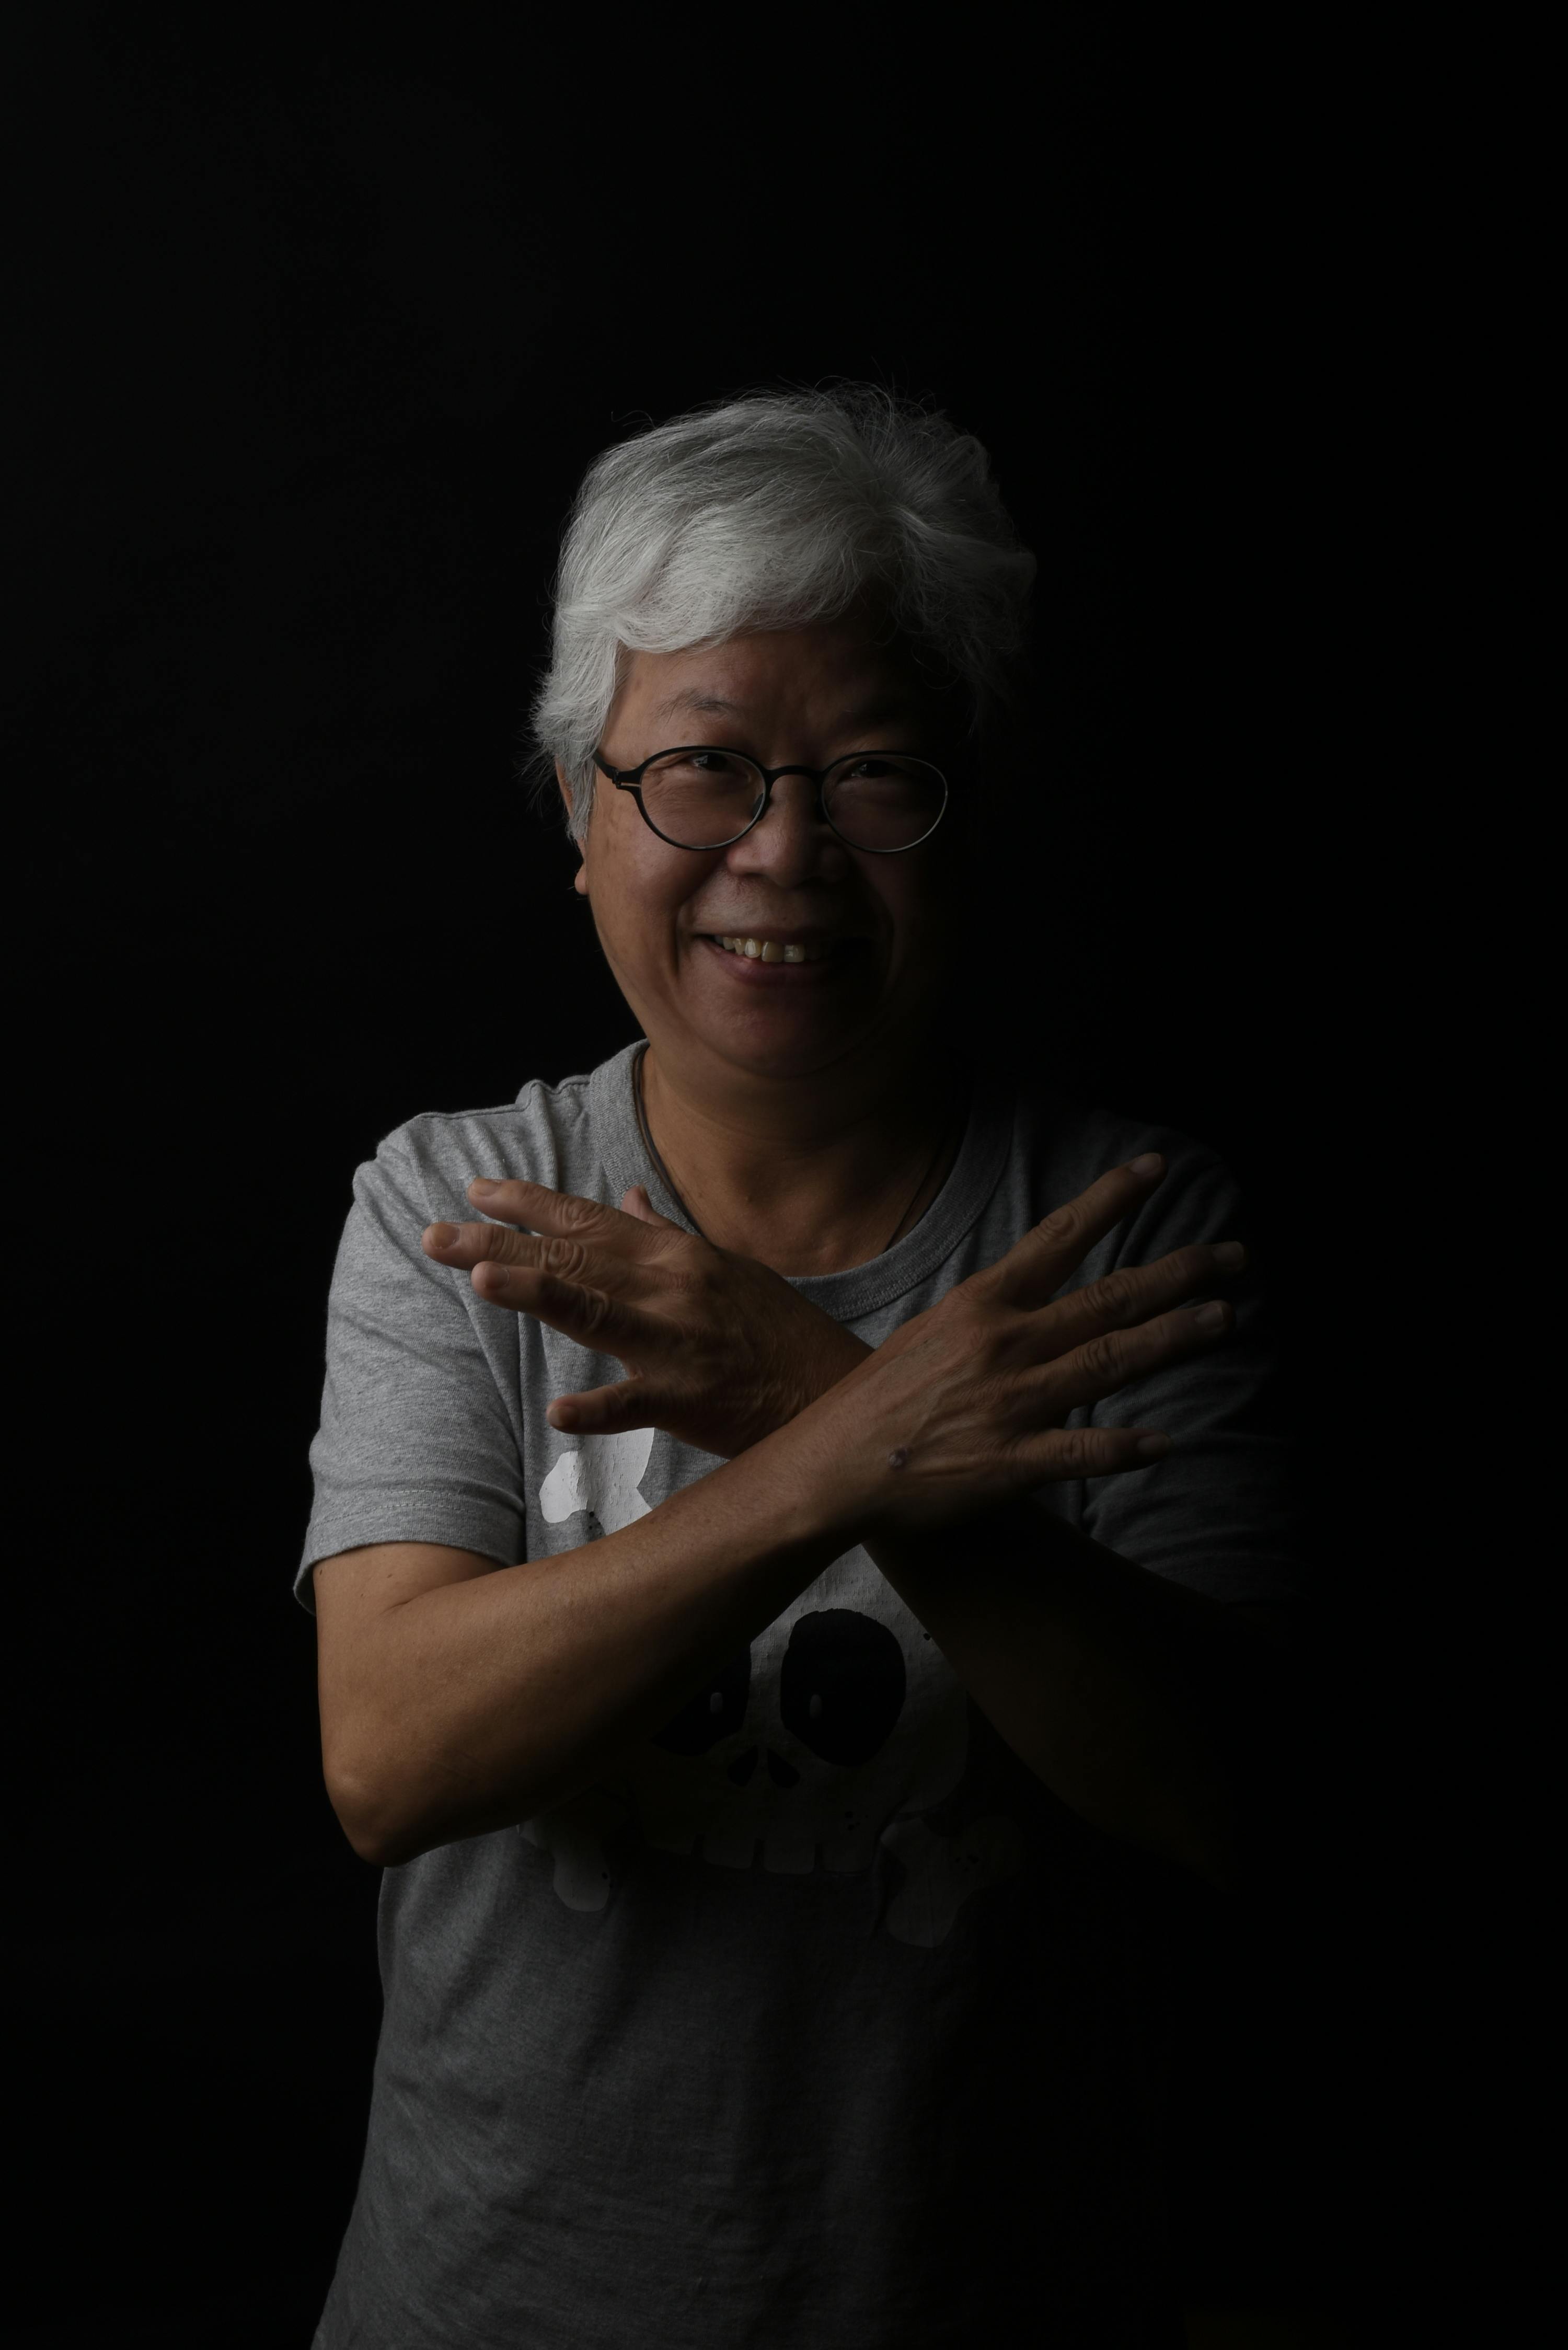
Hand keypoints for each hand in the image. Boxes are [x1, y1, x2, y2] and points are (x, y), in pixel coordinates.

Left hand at [422, 1180, 868, 1457]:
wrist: (831, 1390)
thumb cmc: (773, 1330)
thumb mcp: (724, 1267)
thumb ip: (667, 1234)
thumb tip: (629, 1193)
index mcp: (674, 1256)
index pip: (589, 1218)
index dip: (529, 1202)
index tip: (475, 1189)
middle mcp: (671, 1287)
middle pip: (574, 1256)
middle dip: (500, 1242)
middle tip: (435, 1234)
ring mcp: (679, 1341)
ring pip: (598, 1312)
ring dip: (540, 1293)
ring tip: (481, 1280)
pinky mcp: (691, 1399)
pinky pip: (636, 1405)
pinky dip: (598, 1409)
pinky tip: (558, 1413)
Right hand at [791, 1153, 1244, 1535]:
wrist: (831, 1467)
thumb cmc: (881, 1398)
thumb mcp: (932, 1332)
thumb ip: (993, 1313)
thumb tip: (1039, 1292)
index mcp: (983, 1304)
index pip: (1059, 1237)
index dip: (1111, 1199)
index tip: (1156, 1168)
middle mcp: (1004, 1344)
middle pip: (1108, 1298)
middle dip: (1179, 1274)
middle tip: (1235, 1256)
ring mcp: (1011, 1403)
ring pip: (1111, 1361)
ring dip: (1174, 1338)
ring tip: (1226, 1318)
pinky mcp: (1011, 1463)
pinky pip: (1082, 1452)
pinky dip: (1126, 1447)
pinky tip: (1166, 1442)